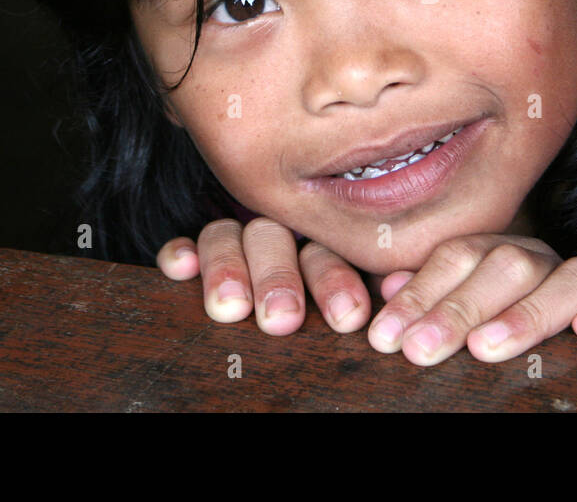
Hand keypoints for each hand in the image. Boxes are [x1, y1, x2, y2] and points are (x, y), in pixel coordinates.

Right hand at [157, 217, 374, 335]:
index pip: (326, 253)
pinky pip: (187, 243)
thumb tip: (394, 297)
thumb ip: (369, 299)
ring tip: (230, 307)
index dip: (335, 283)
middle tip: (283, 319)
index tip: (348, 317)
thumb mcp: (354, 309)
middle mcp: (281, 241)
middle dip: (279, 278)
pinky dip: (183, 252)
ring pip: (229, 236)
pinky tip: (182, 269)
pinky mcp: (196, 255)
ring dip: (228, 267)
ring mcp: (238, 245)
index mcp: (324, 251)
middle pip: (276, 238)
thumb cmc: (334, 322)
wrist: (274, 341)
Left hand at [365, 233, 576, 365]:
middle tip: (419, 350)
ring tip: (485, 348)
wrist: (571, 384)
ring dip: (527, 313)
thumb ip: (426, 302)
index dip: (421, 295)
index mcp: (501, 258)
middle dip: (459, 308)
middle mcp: (547, 266)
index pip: (459, 256)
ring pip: (575, 277)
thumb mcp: (456, 326)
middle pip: (509, 264)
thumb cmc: (493, 346)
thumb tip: (387, 288)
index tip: (386, 338)